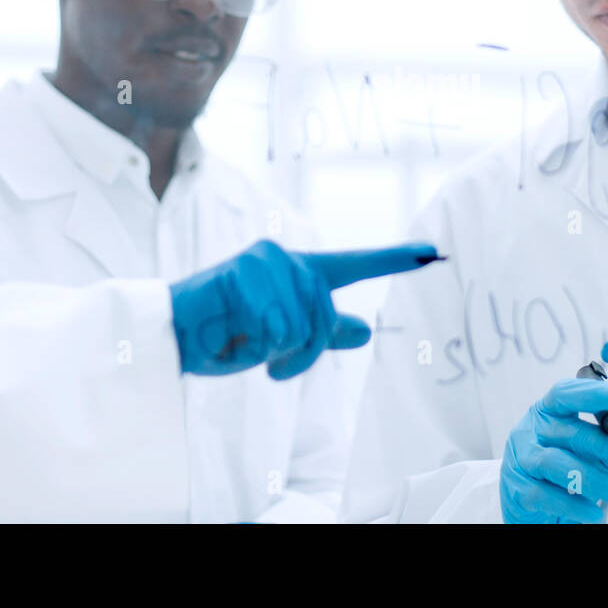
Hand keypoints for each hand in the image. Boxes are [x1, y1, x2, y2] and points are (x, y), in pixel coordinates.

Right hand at [170, 239, 437, 379]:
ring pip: (300, 327)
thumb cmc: (226, 336)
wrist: (172, 336)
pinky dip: (254, 344)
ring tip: (242, 340)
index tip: (435, 251)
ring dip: (274, 352)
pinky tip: (230, 333)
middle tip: (265, 357)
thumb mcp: (281, 341)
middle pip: (325, 319)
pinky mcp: (245, 270)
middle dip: (299, 354)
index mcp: (301, 273)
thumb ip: (322, 331)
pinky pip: (275, 328)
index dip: (397, 259)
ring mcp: (267, 260)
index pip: (356, 264)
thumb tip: (365, 329)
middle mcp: (289, 259)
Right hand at [500, 378, 607, 523]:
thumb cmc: (565, 470)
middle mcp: (531, 430)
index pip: (566, 394)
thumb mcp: (590, 451)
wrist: (534, 507)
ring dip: (595, 478)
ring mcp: (521, 459)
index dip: (594, 394)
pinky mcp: (517, 490)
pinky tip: (595, 512)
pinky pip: (545, 495)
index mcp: (548, 412)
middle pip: (569, 431)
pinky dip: (573, 505)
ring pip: (557, 463)